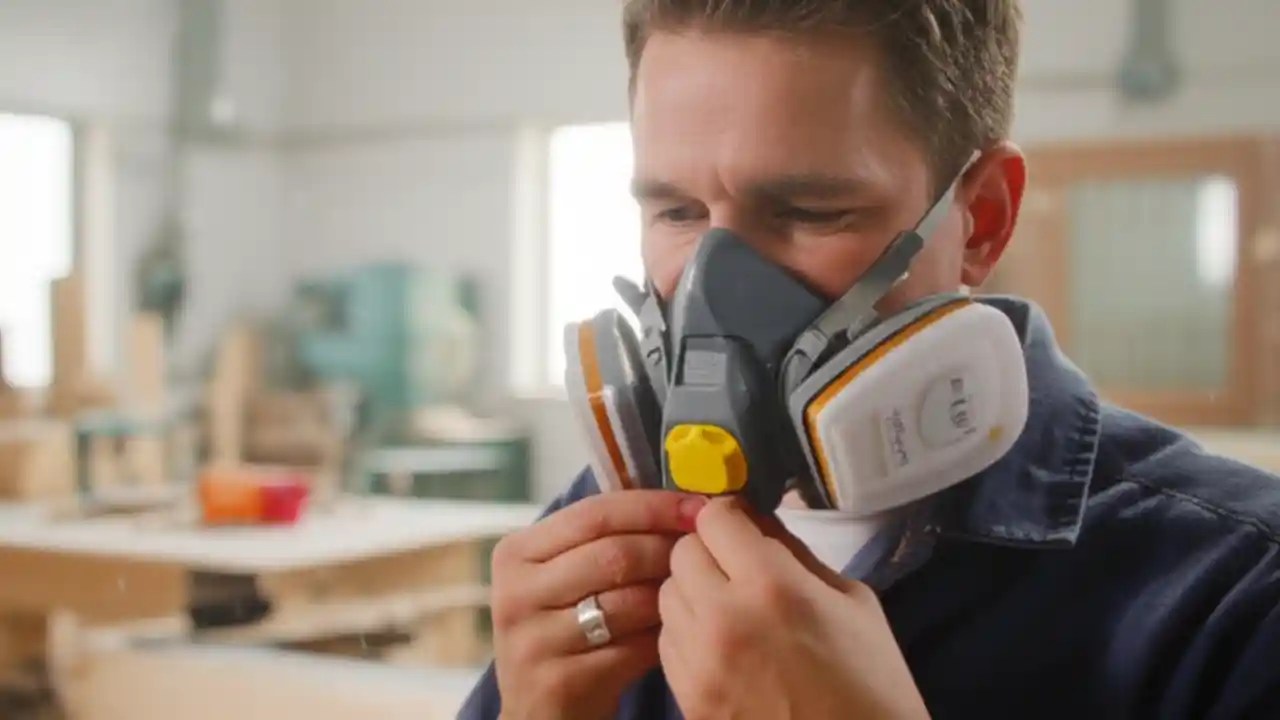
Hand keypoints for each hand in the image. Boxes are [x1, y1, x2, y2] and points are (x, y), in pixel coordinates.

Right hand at [490, 490, 701, 719]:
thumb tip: (681, 503)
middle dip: (668, 549)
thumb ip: (606, 538)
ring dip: (670, 595)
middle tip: (706, 551)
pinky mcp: (558, 681)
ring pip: (626, 602)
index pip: (594, 513)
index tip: (696, 507)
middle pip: (613, 554)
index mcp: (517, 553)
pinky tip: (680, 633)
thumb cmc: (566, 632)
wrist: (541, 712)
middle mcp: (515, 592)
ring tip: (697, 591)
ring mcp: (532, 639)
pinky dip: (663, 637)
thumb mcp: (566, 578)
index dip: (652, 506)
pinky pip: (632, 648)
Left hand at [658, 497, 929, 719]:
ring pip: (667, 595)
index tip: (743, 527)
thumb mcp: (852, 601)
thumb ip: (796, 555)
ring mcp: (699, 662)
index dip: (730, 517)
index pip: (715, 517)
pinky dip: (687, 633)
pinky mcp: (687, 698)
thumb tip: (757, 524)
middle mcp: (724, 617)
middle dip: (708, 551)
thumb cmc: (871, 681)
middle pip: (682, 552)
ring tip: (729, 609)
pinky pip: (668, 641)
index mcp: (773, 585)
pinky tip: (721, 645)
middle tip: (736, 568)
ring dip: (693, 592)